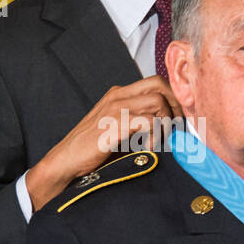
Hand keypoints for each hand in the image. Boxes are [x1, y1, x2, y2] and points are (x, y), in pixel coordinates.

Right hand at [25, 76, 181, 210]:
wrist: (65, 161)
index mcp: (118, 93)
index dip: (173, 98)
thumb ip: (139, 122)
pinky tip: (149, 148)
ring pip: (158, 101)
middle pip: (160, 84)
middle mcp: (118, 95)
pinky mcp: (115, 124)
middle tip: (176, 127)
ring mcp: (115, 108)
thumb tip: (169, 127)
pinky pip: (150, 122)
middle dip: (176, 105)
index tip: (178, 119)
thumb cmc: (92, 150)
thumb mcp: (118, 129)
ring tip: (160, 141)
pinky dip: (156, 136)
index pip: (156, 82)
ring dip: (166, 122)